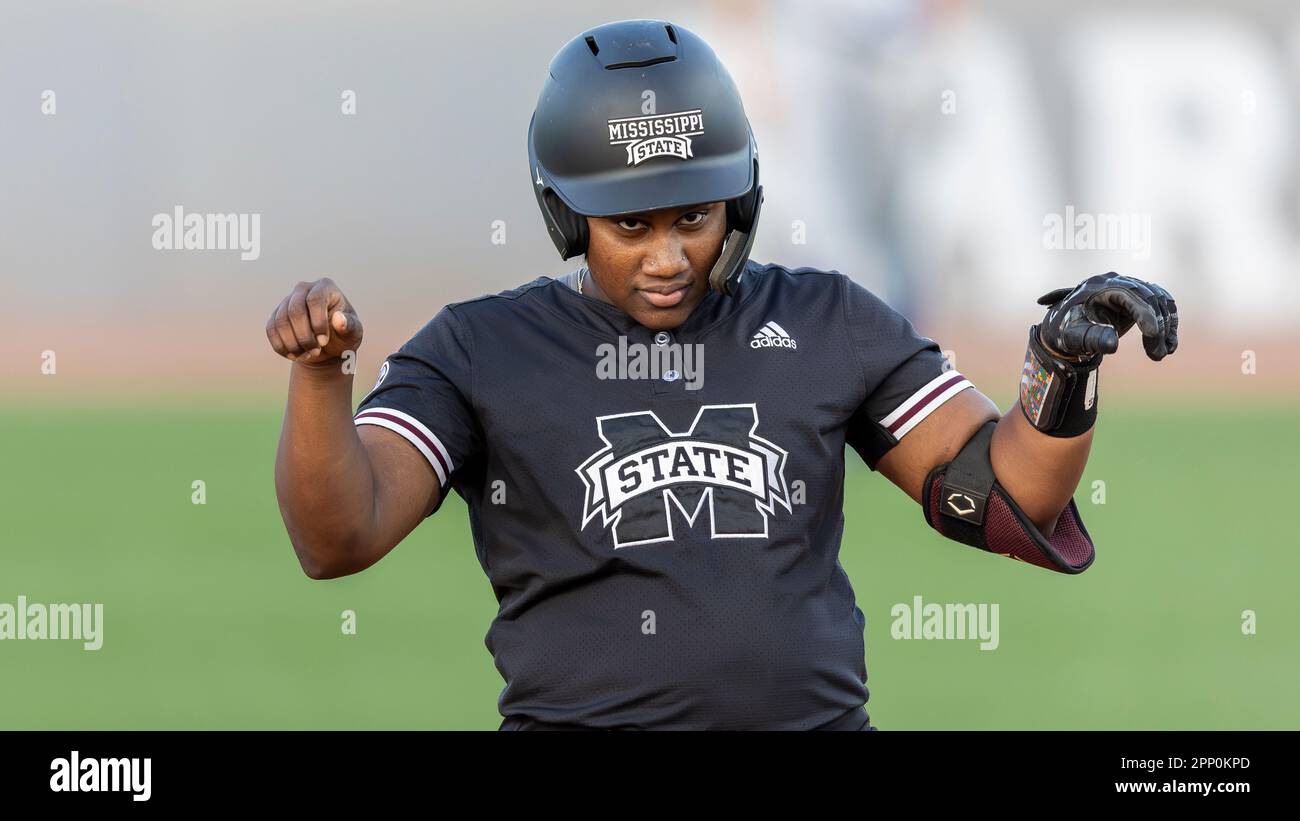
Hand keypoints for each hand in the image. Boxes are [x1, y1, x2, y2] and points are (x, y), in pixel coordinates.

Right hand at [265, 278, 363, 365]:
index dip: (318, 322)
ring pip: (281, 322)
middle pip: (295, 311)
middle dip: (304, 336)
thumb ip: (350, 326)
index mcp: (326, 287)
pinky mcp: (276, 315)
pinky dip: (281, 346)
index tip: (324, 341)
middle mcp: (304, 289)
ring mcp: (287, 301)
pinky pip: (271, 330)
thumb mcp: (353, 333)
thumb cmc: (343, 336)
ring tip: (306, 355)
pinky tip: (293, 355)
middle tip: (315, 351)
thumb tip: (339, 318)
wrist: (327, 347)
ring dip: (293, 344)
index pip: (315, 300)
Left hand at [1036, 273, 1178, 361]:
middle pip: (1148, 298)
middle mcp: (1118, 281)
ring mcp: (1131, 287)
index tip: (1153, 334)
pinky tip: (1169, 344)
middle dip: (1157, 326)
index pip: (1129, 294)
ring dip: (1167, 327)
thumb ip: (1091, 338)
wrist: (1068, 324)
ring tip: (1163, 353)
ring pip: (1159, 301)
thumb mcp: (1073, 335)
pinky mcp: (1139, 297)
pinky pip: (1161, 304)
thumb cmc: (1068, 329)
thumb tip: (1113, 344)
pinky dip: (1169, 322)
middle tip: (1156, 355)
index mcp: (1100, 286)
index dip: (1144, 313)